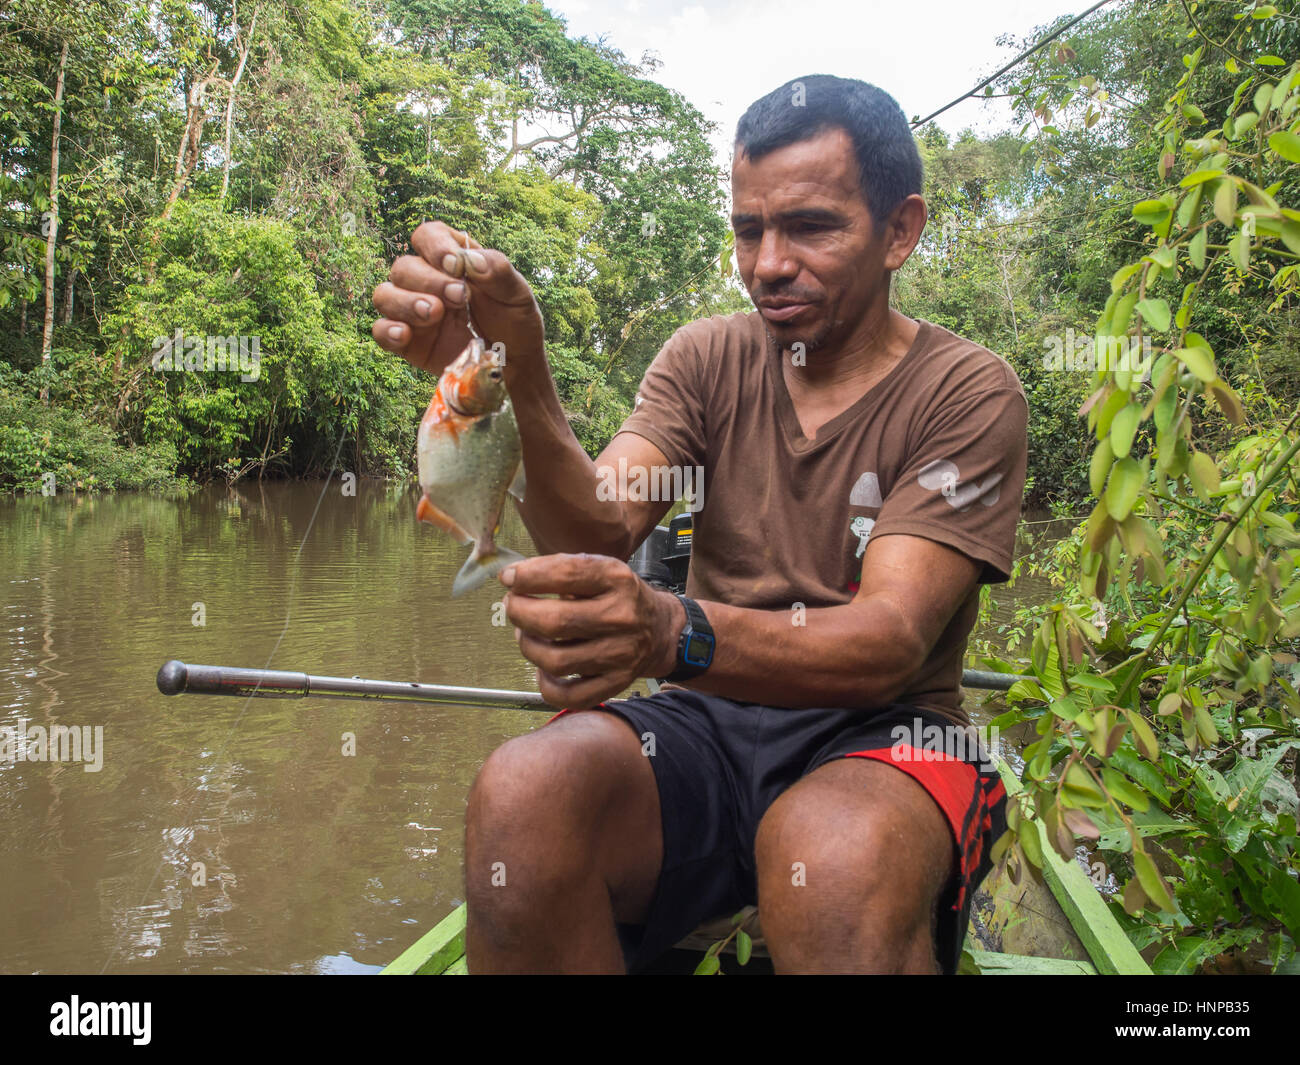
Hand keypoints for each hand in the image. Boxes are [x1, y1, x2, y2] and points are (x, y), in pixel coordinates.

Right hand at [371, 221, 544, 375]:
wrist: (515, 366)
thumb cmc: (514, 322)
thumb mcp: (518, 295)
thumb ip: (499, 272)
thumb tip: (470, 260)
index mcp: (451, 261)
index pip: (427, 236)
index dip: (435, 246)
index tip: (454, 265)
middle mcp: (426, 281)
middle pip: (404, 267)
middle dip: (429, 280)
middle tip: (459, 298)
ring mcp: (413, 311)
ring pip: (385, 295)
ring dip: (405, 302)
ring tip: (433, 313)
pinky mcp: (408, 342)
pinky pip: (381, 331)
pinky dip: (388, 331)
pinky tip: (406, 335)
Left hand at [501, 554, 684, 708]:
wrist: (660, 629)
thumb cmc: (619, 597)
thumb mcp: (600, 569)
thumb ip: (559, 570)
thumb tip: (512, 578)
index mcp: (617, 580)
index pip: (565, 574)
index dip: (527, 576)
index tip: (508, 578)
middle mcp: (622, 617)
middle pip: (555, 622)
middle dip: (520, 613)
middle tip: (513, 606)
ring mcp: (620, 654)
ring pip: (555, 661)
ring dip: (528, 647)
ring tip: (526, 634)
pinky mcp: (616, 682)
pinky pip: (570, 695)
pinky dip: (546, 685)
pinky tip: (543, 668)